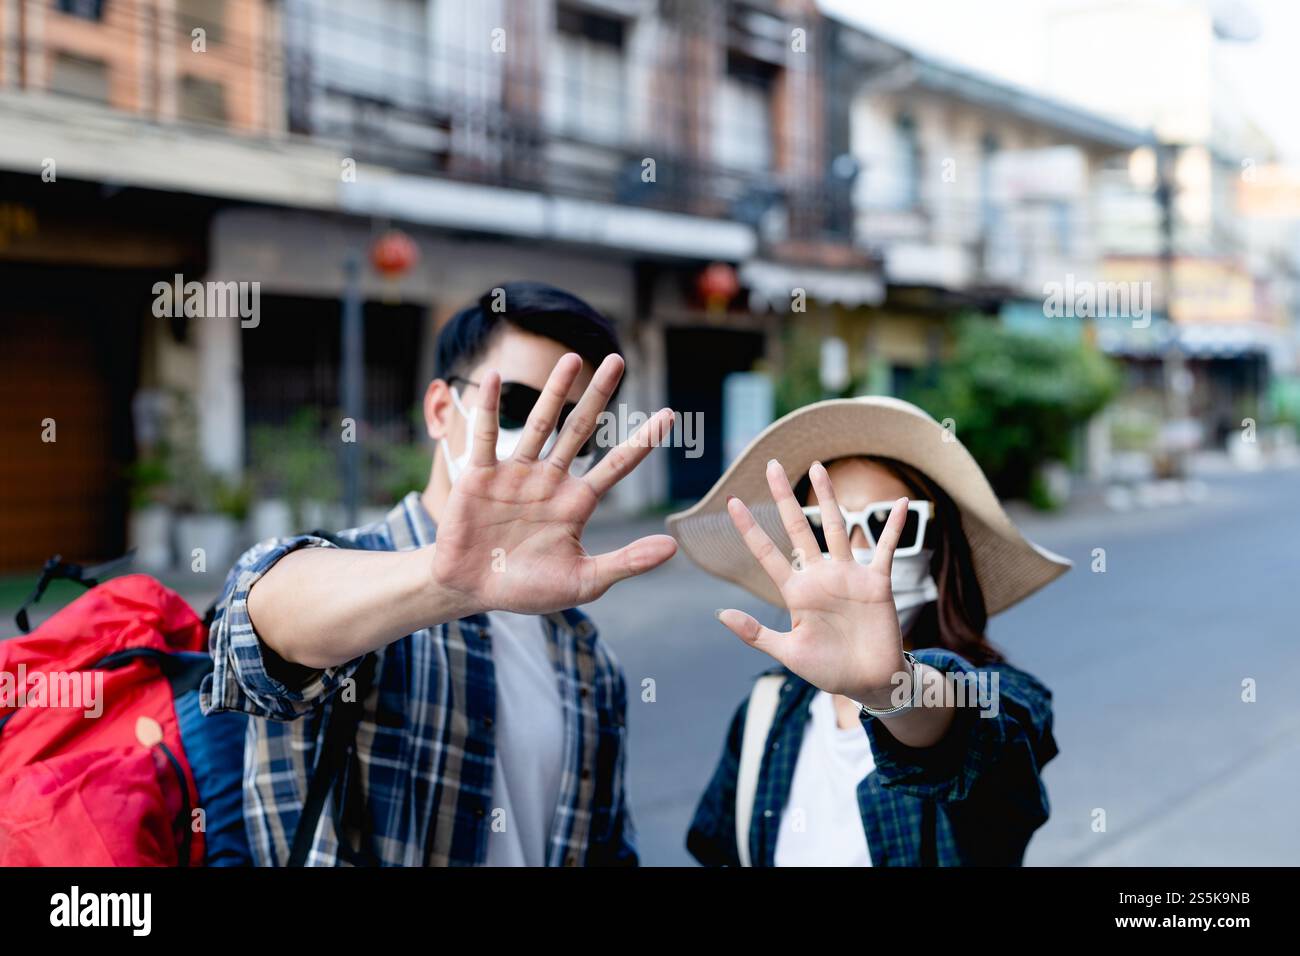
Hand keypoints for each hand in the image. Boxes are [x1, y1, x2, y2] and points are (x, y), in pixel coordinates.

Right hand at [432, 352, 677, 615]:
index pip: (617, 465)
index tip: (669, 415)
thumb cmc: (528, 589)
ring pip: (540, 424)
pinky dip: (490, 407)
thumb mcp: (583, 582)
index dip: (642, 442)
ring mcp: (516, 474)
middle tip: (617, 360)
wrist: (471, 591)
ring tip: (572, 358)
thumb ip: (626, 562)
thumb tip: (672, 547)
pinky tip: (494, 377)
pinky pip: (487, 436)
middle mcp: (550, 481)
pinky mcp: (480, 476)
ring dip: (554, 391)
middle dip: (599, 396)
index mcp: (577, 503)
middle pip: (580, 430)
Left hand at [716, 459, 911, 707]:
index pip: (768, 554)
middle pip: (799, 528)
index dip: (750, 530)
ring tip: (817, 468)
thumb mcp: (788, 654)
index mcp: (796, 593)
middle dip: (785, 498)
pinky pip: (885, 549)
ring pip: (837, 528)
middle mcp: (820, 576)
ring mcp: (848, 576)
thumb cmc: (828, 670)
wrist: (869, 683)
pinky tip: (901, 502)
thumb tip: (720, 614)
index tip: (732, 503)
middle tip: (770, 465)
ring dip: (828, 498)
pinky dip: (894, 526)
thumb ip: (756, 634)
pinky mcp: (876, 583)